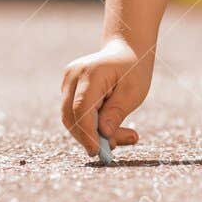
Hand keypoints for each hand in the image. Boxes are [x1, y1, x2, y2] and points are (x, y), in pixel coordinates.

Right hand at [60, 39, 150, 157]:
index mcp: (91, 73)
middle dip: (90, 137)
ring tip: (123, 136)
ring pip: (72, 118)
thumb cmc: (133, 69)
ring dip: (92, 134)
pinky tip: (111, 129)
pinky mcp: (68, 90)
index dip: (87, 134)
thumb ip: (116, 112)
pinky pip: (75, 114)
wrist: (126, 49)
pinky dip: (90, 126)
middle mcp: (73, 76)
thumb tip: (103, 134)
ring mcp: (68, 82)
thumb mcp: (134, 92)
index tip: (98, 152)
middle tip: (116, 147)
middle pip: (72, 117)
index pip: (82, 109)